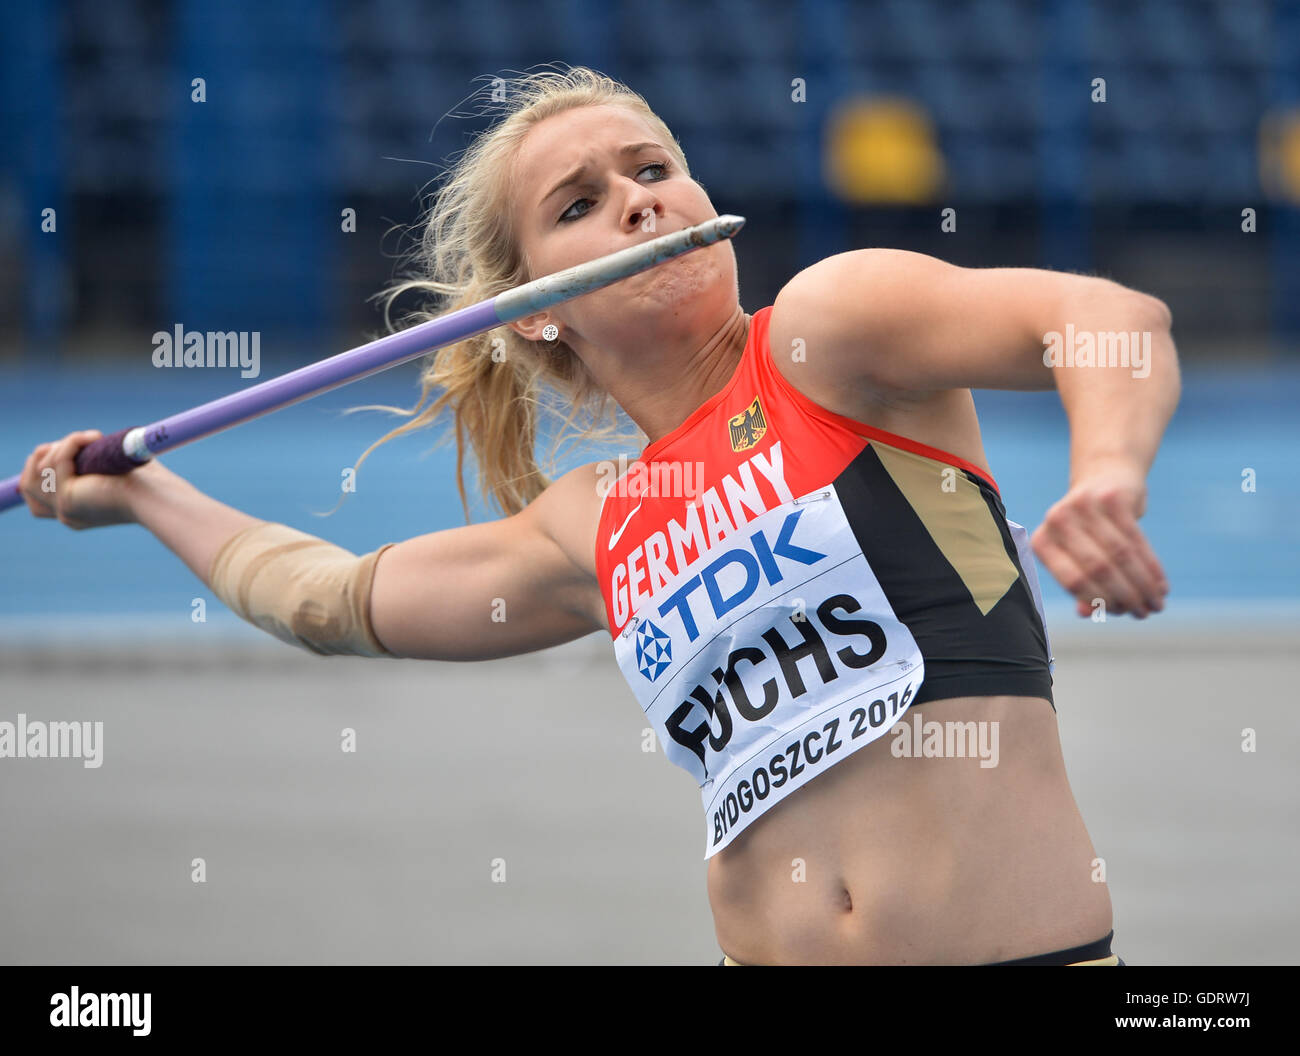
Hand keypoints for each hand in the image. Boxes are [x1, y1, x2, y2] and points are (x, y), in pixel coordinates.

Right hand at [17, 429, 153, 528]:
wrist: (162, 498)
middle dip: (47, 454)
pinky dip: (71, 443)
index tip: (55, 448)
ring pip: (38, 470)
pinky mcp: (68, 500)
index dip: (38, 470)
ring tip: (92, 438)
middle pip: (29, 483)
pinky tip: (95, 438)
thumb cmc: (151, 483)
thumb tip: (84, 444)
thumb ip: (94, 462)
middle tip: (80, 441)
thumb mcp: (114, 470)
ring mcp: (65, 510)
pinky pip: (56, 462)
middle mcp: (68, 515)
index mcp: (79, 511)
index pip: (36, 496)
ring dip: (61, 446)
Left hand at [1031, 460, 1168, 618]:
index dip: (1100, 601)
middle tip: (1145, 612)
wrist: (1105, 479)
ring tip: (1157, 602)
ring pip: (1121, 555)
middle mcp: (1057, 520)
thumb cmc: (1088, 529)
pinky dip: (1151, 566)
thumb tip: (1085, 614)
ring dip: (1143, 584)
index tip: (1122, 614)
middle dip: (1125, 595)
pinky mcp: (1112, 497)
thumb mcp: (1077, 555)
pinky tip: (1161, 584)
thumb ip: (1078, 584)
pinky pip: (1137, 539)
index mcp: (1042, 541)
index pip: (1072, 580)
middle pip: (1098, 568)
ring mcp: (1084, 505)